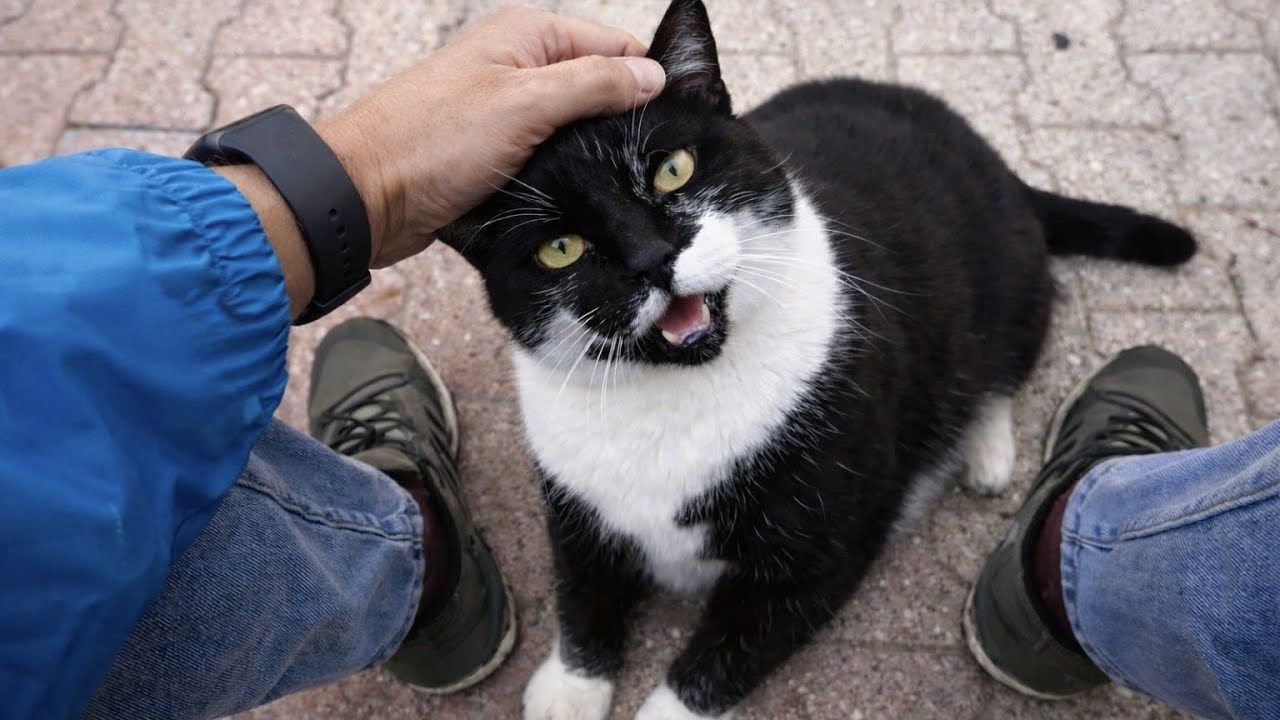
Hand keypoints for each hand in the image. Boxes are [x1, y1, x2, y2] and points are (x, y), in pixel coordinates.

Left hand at [317, 6, 666, 267]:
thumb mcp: (523, 104)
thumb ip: (593, 84)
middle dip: (625, 123)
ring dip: (596, 158)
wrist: (364, 198)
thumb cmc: (432, 141)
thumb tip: (653, 75)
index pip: (614, 46)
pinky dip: (567, 178)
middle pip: (598, 89)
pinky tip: (588, 201)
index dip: (647, 79)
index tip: (679, 122)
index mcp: (528, 36)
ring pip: (576, 131)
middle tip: (655, 166)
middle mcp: (520, 68)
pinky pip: (549, 162)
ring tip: (629, 189)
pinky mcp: (498, 158)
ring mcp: (508, 115)